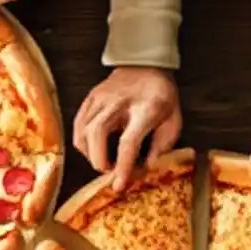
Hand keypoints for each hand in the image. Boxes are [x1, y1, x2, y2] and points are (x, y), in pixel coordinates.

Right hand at [74, 67, 181, 191]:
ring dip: (90, 153)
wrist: (146, 65)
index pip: (128, 142)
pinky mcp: (89, 98)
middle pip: (97, 134)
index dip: (122, 166)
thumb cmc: (161, 96)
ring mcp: (101, 98)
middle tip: (109, 171)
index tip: (119, 184)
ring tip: (103, 160)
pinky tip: (93, 148)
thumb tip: (146, 167)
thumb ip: (162, 146)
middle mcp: (119, 102)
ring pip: (83, 130)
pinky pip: (77, 125)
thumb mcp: (172, 120)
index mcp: (145, 108)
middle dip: (99, 160)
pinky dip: (82, 142)